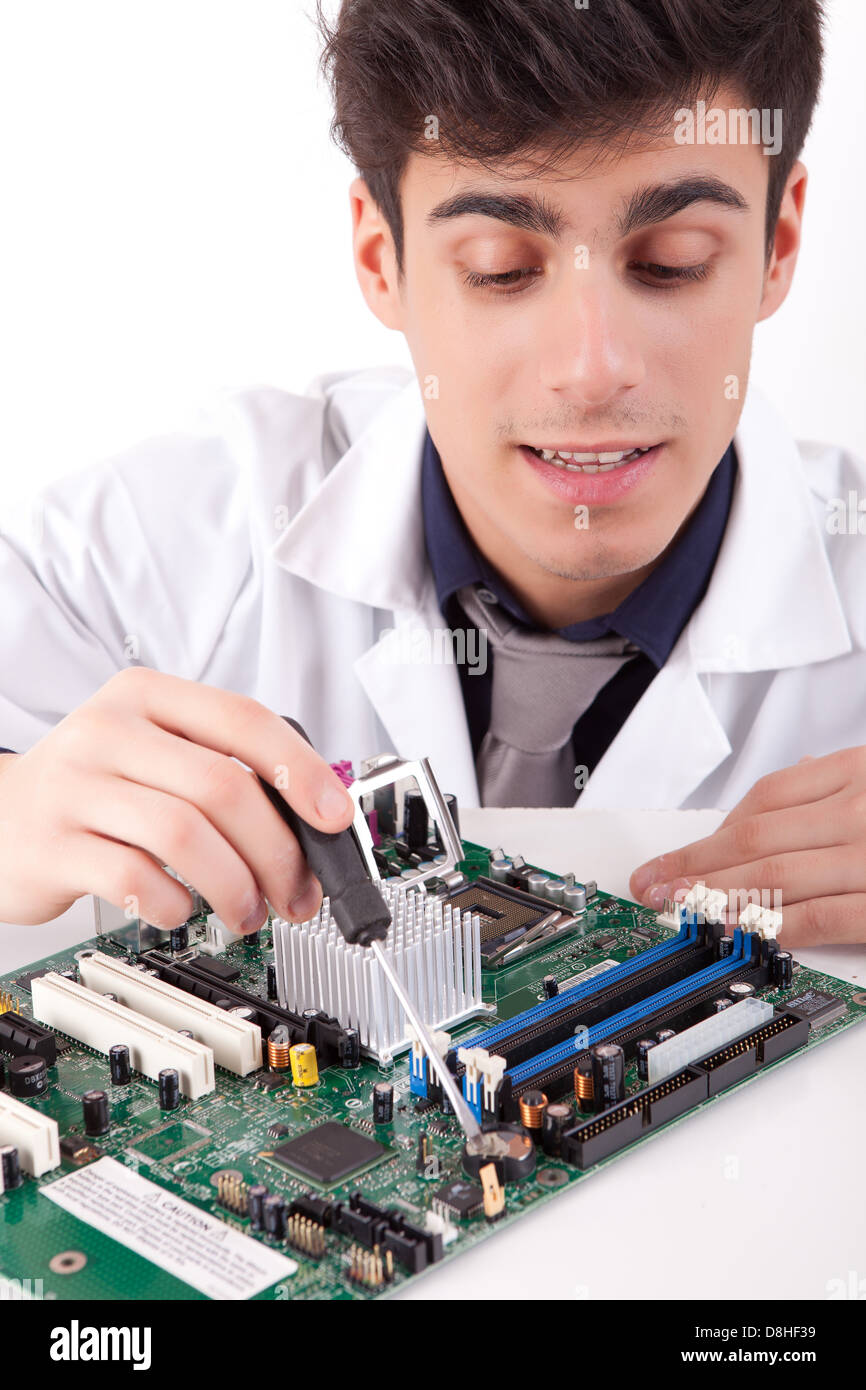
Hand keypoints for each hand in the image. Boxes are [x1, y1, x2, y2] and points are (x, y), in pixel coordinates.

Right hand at [0, 668, 354, 929]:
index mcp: (146, 696)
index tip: (334, 818)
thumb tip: (312, 824)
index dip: (301, 770)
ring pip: (186, 835)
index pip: (243, 720)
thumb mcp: (150, 753)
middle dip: (278, 852)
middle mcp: (108, 731)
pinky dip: (174, 905)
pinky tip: (179, 910)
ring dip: (235, 887)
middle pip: (224, 787)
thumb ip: (221, 770)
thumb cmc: (93, 788)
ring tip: (245, 912)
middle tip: (295, 893)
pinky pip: (136, 879)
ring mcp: (75, 786)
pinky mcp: (53, 845)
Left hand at [629, 748, 865, 945]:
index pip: (764, 800)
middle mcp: (858, 810)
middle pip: (755, 837)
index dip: (711, 833)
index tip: (674, 856)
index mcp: (855, 772)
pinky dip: (770, 923)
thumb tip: (801, 770)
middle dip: (695, 865)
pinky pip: (819, 916)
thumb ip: (843, 782)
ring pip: (775, 874)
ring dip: (717, 894)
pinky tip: (735, 930)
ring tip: (680, 907)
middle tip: (656, 885)